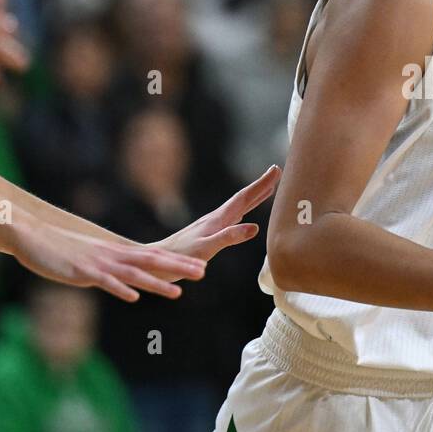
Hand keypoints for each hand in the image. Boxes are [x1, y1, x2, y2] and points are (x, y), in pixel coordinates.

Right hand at [9, 213, 205, 301]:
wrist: (31, 235)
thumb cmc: (60, 248)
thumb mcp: (91, 255)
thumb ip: (109, 263)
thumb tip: (124, 273)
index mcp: (116, 251)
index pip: (154, 256)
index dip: (178, 261)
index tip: (201, 265)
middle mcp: (112, 255)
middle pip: (152, 262)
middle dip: (179, 268)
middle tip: (204, 272)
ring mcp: (98, 264)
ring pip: (133, 274)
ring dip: (156, 284)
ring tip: (178, 292)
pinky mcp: (81, 273)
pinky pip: (104, 283)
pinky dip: (120, 289)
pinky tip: (133, 297)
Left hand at [154, 165, 281, 262]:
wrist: (155, 262)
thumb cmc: (178, 258)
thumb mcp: (205, 249)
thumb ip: (228, 237)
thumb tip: (254, 227)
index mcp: (218, 219)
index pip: (244, 198)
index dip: (261, 184)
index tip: (276, 169)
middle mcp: (217, 218)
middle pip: (243, 198)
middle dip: (261, 186)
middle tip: (277, 171)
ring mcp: (213, 225)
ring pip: (239, 207)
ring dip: (254, 197)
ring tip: (269, 189)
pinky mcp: (209, 233)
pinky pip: (233, 218)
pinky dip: (244, 212)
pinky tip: (245, 217)